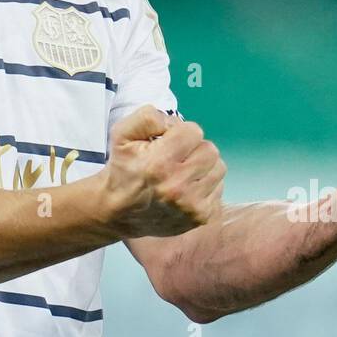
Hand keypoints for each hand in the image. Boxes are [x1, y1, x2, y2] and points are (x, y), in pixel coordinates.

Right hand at [100, 105, 225, 237]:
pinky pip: (218, 189)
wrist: (117, 211)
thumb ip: (148, 117)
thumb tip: (175, 122)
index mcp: (158, 164)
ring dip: (203, 167)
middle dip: (194, 149)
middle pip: (210, 150)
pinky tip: (186, 190)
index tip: (168, 143)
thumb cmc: (122, 169)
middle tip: (176, 157)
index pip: (193, 132)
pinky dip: (205, 186)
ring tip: (182, 173)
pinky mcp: (200, 218)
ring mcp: (191, 206)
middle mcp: (177, 187)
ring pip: (218, 169)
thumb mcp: (122, 134)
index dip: (180, 133)